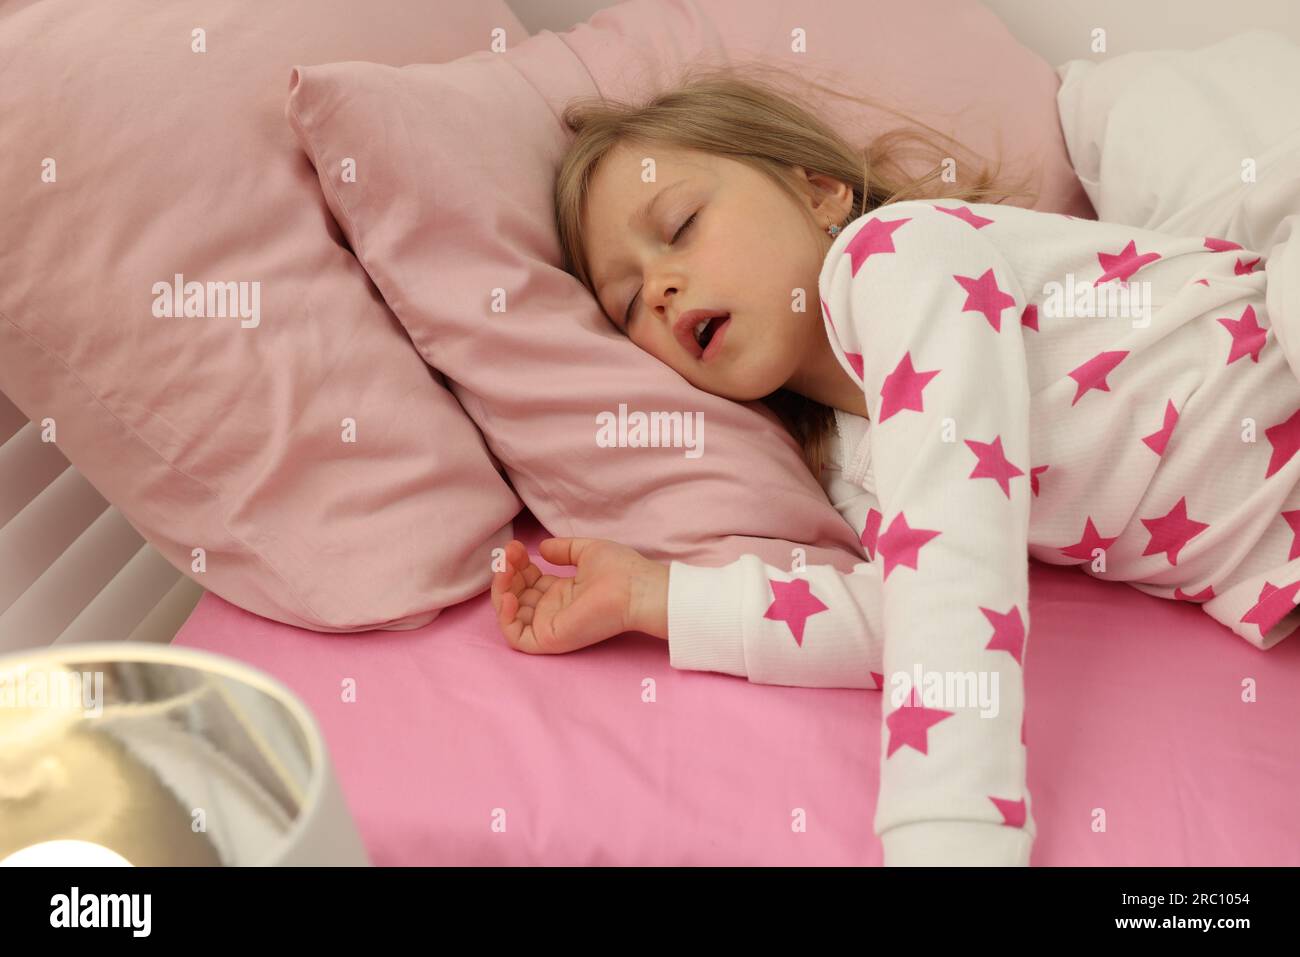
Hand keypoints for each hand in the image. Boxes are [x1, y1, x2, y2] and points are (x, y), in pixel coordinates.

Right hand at [490, 537, 669, 654]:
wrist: (636, 588)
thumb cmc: (620, 570)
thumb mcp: (586, 552)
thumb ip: (563, 550)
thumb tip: (541, 549)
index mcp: (562, 592)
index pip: (527, 581)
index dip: (517, 564)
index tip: (516, 546)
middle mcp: (553, 609)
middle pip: (516, 595)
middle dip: (507, 572)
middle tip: (510, 553)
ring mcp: (550, 624)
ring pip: (511, 614)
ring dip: (501, 590)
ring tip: (506, 570)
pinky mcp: (550, 638)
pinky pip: (516, 637)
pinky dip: (505, 618)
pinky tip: (510, 595)